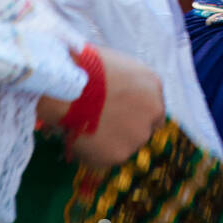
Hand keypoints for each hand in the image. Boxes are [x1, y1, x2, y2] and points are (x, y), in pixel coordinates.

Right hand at [67, 46, 164, 167]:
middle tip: (100, 125)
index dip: (135, 113)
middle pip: (142, 129)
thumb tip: (118, 94)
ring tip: (84, 129)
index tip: (119, 115)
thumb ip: (127, 84)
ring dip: (108, 142)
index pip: (153, 109)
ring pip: (124, 145)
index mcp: (152, 86)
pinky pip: (105, 157)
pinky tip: (79, 138)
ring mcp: (138, 135)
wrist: (69, 86)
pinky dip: (92, 153)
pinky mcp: (119, 154)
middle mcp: (152, 112)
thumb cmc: (84, 68)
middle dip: (124, 129)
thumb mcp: (117, 65)